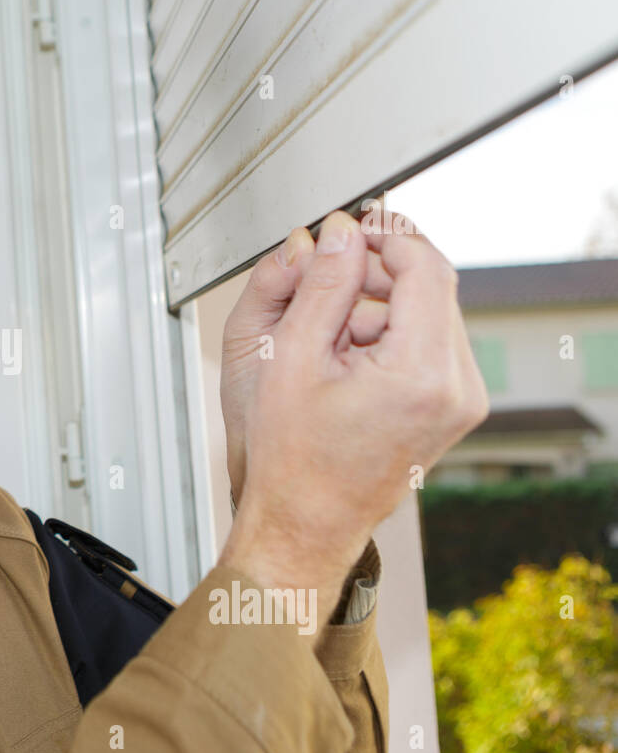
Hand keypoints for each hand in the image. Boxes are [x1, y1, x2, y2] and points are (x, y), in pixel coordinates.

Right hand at [226, 209, 489, 591]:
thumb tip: (341, 234)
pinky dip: (393, 334)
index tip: (352, 231)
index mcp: (420, 373)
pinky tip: (348, 354)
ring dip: (384, 303)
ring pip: (433, 314)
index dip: (387, 237)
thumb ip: (322, 285)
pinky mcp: (453, 408)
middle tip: (330, 272)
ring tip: (329, 329)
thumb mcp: (291, 358)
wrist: (306, 521)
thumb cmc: (292, 458)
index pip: (426, 268)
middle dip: (381, 271)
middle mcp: (456, 388)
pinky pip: (432, 346)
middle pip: (434, 288)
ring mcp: (461, 401)